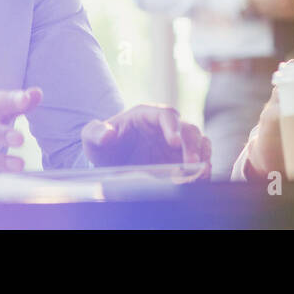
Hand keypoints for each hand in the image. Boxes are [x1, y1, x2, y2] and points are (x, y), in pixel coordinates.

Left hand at [81, 104, 211, 175]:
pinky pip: (198, 160)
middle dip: (192, 145)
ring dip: (202, 156)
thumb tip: (107, 134)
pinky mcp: (180, 159)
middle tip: (191, 164)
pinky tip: (198, 179)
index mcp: (146, 115)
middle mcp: (165, 126)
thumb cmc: (103, 146)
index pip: (166, 114)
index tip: (173, 141)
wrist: (110, 163)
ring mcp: (175, 143)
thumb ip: (95, 133)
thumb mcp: (92, 139)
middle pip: (188, 128)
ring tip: (200, 173)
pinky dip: (201, 168)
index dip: (172, 126)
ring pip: (199, 142)